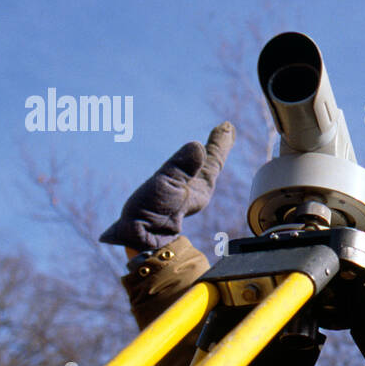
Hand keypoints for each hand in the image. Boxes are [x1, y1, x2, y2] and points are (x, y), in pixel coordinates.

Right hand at [99, 122, 234, 250]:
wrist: (138, 239)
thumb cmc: (151, 213)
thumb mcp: (167, 187)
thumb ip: (181, 166)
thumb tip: (198, 146)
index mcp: (199, 185)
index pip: (214, 158)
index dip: (220, 142)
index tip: (227, 126)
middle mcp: (194, 188)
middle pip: (210, 162)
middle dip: (218, 145)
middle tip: (227, 128)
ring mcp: (182, 193)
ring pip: (199, 169)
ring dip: (207, 153)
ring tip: (219, 137)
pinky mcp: (170, 197)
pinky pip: (184, 175)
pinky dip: (189, 163)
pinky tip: (190, 163)